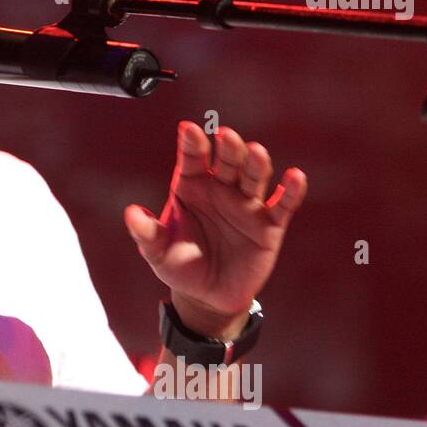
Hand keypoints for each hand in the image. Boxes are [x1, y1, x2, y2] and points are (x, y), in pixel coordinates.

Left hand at [124, 121, 306, 336]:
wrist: (207, 296)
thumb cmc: (180, 266)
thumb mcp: (157, 252)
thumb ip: (146, 233)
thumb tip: (131, 213)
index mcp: (191, 186)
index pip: (192, 158)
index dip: (191, 143)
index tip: (188, 130)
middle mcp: (220, 188)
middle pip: (227, 161)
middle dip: (228, 148)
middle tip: (226, 136)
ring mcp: (246, 204)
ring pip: (254, 177)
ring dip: (256, 163)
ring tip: (256, 152)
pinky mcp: (269, 225)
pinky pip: (283, 205)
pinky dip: (291, 191)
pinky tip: (295, 177)